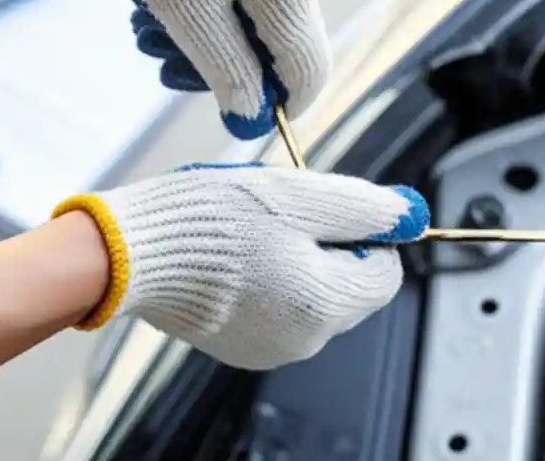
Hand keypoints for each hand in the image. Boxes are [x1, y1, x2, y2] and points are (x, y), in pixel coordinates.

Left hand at [32, 0, 330, 138]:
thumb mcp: (188, 16)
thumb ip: (228, 72)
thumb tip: (253, 117)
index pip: (309, 72)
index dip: (278, 107)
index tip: (234, 119)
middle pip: (274, 44)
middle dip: (218, 64)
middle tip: (159, 64)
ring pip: (251, 12)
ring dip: (200, 32)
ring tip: (142, 25)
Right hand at [54, 163, 428, 370]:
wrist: (133, 253)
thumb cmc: (213, 220)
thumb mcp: (300, 196)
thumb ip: (364, 208)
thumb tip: (411, 216)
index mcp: (327, 304)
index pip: (387, 271)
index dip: (364, 232)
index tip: (324, 209)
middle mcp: (305, 339)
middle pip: (349, 284)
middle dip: (327, 244)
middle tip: (282, 214)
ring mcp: (270, 348)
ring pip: (312, 295)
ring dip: (295, 258)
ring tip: (251, 231)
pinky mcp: (239, 346)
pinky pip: (276, 309)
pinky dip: (266, 280)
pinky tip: (232, 256)